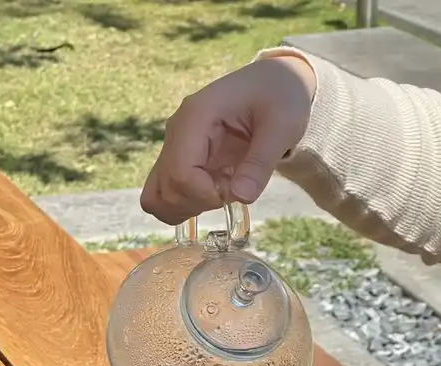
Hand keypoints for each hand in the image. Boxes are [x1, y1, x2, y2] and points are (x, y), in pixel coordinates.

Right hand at [140, 55, 315, 224]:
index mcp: (196, 116)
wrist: (275, 83)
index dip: (205, 195)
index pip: (180, 173)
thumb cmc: (281, 97)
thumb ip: (261, 162)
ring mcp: (175, 146)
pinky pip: (166, 194)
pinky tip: (214, 194)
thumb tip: (241, 197)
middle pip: (165, 189)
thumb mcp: (283, 126)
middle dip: (198, 204)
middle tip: (231, 191)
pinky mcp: (180, 159)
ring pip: (157, 196)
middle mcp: (177, 131)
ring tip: (221, 192)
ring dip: (189, 208)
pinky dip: (187, 205)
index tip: (234, 191)